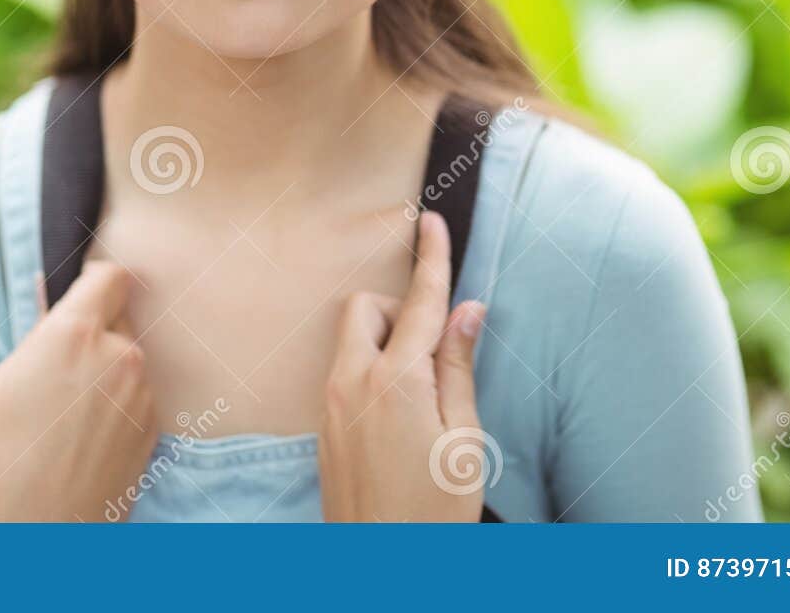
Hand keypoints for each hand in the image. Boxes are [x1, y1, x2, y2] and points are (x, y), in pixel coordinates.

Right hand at [0, 260, 156, 521]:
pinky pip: (138, 393)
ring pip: (129, 358)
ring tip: (72, 410)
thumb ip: (40, 333)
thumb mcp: (4, 381)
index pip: (110, 276)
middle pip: (120, 318)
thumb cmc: (7, 456)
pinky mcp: (154, 421)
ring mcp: (142, 389)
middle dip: (97, 332)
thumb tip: (53, 299)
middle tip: (65, 365)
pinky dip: (120, 401)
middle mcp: (118, 353)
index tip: (85, 293)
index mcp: (75, 334)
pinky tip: (90, 432)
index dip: (96, 282)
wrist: (42, 528)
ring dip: (109, 369)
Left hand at [318, 209, 489, 521]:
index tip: (434, 221)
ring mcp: (331, 406)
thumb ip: (458, 366)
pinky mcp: (324, 429)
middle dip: (396, 309)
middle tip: (432, 349)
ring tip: (420, 392)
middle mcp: (352, 384)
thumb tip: (465, 308)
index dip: (432, 259)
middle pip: (365, 308)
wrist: (386, 568)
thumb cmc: (436, 512)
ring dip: (383, 342)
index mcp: (396, 382)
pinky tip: (399, 416)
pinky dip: (370, 372)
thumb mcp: (463, 439)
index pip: (419, 302)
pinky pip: (343, 374)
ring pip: (351, 341)